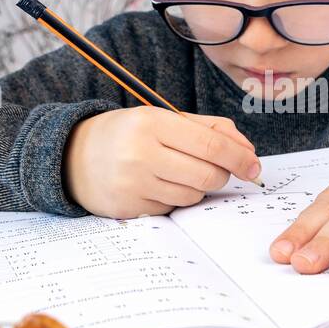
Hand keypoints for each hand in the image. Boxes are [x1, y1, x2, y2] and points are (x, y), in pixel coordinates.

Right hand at [64, 108, 261, 218]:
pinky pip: (173, 208)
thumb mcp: (163, 119)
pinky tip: (160, 185)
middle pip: (208, 174)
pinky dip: (177, 198)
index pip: (211, 144)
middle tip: (220, 169)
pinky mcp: (130, 208)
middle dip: (223, 174)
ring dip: (199, 187)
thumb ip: (209, 129)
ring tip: (180, 172)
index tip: (255, 166)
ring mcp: (134, 184)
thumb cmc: (128, 135)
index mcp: (152, 123)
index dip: (240, 157)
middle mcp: (141, 154)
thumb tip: (248, 151)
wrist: (74, 156)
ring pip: (194, 194)